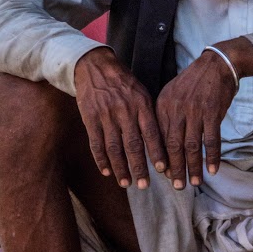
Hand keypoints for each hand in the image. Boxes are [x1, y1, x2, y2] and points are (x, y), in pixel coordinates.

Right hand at [74, 48, 167, 189]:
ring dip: (120, 168)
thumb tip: (162, 142)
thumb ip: (149, 115)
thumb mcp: (141, 93)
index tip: (162, 170)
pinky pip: (96, 143)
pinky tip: (107, 172)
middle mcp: (124, 110)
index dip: (156, 153)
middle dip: (139, 167)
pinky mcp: (90, 118)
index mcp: (141, 104)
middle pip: (133, 144)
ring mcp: (105, 115)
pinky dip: (101, 160)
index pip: (151, 132)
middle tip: (144, 185)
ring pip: (114, 148)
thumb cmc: (123, 83)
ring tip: (126, 183)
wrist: (94, 66)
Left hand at [155, 49, 238, 188]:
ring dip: (193, 167)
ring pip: (192, 146)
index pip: (158, 138)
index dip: (161, 158)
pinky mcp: (212, 113)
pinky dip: (212, 157)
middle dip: (175, 168)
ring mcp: (195, 112)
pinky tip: (212, 170)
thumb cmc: (193, 82)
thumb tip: (164, 145)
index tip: (164, 174)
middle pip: (173, 146)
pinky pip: (211, 140)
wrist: (216, 64)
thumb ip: (166, 116)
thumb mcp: (172, 94)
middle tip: (177, 186)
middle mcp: (176, 110)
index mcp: (163, 106)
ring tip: (194, 182)